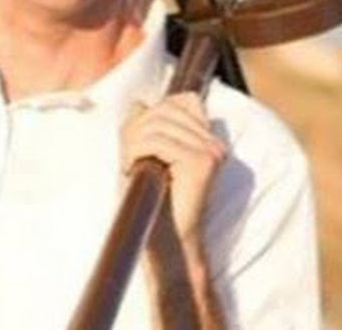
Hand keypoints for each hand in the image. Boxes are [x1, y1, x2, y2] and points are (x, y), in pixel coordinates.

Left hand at [120, 91, 226, 244]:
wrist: (166, 240)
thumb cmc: (154, 199)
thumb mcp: (147, 153)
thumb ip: (146, 125)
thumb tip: (139, 102)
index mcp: (207, 138)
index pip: (178, 101)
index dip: (150, 114)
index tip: (135, 141)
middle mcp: (214, 142)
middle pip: (166, 109)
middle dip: (137, 127)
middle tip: (127, 154)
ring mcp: (211, 151)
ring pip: (159, 123)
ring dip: (133, 141)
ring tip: (129, 163)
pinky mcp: (202, 163)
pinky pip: (158, 141)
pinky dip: (136, 151)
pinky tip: (132, 168)